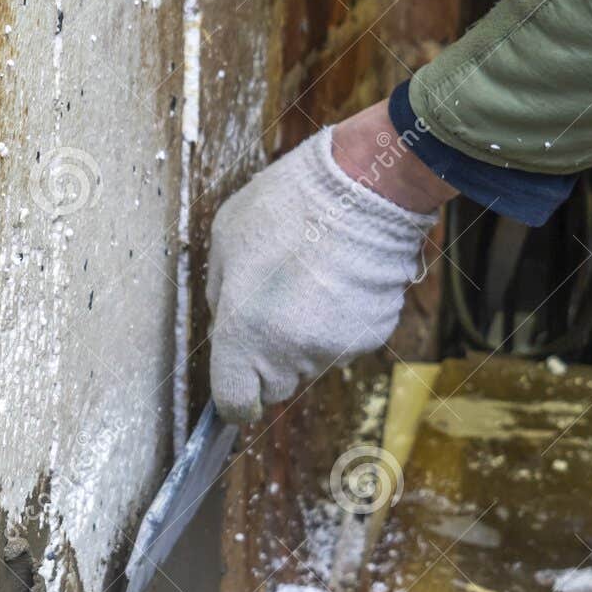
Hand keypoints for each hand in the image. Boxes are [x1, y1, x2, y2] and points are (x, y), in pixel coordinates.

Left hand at [206, 116, 445, 423]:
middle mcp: (288, 353)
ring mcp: (334, 348)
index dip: (233, 399)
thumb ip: (221, 297)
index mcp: (243, 334)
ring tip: (308, 283)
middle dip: (267, 360)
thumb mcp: (224, 242)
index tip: (236, 389)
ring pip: (309, 365)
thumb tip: (225, 325)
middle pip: (274, 385)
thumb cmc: (286, 207)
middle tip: (272, 309)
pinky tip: (338, 282)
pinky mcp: (371, 336)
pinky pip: (343, 345)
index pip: (234, 402)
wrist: (363, 189)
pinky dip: (338, 324)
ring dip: (303, 340)